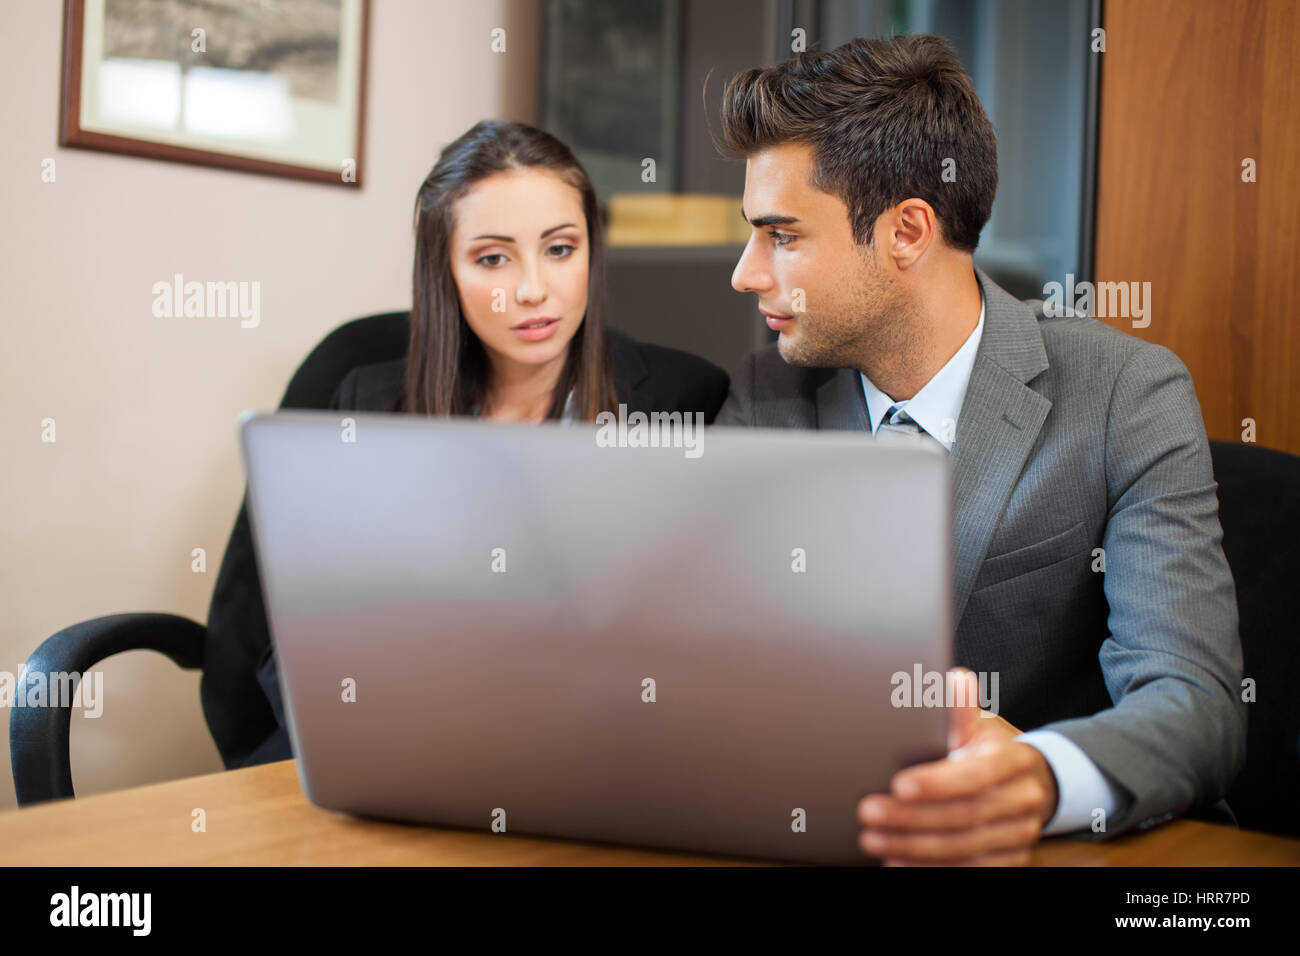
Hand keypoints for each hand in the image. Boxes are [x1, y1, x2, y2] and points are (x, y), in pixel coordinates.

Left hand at [857, 668, 1058, 864]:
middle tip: (868, 812)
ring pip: (964, 848)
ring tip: (873, 839)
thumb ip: (959, 711)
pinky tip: (896, 861)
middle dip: (912, 817)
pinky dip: (929, 868)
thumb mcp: (978, 724)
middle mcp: (1023, 800)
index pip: (977, 775)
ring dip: (913, 847)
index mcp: (1014, 760)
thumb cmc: (989, 748)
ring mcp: (1019, 835)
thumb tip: (955, 679)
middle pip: (965, 816)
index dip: (938, 783)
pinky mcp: (1009, 860)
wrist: (1028, 782)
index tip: (899, 784)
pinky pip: (969, 870)